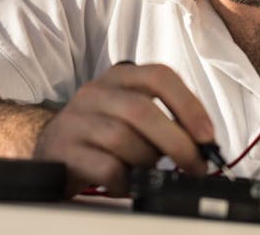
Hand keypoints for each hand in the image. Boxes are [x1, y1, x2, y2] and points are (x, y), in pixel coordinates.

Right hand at [33, 63, 212, 196]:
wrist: (51, 151)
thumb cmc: (101, 135)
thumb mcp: (130, 115)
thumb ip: (163, 120)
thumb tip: (203, 144)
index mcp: (119, 77)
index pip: (160, 76)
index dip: (189, 105)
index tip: (207, 135)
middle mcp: (95, 92)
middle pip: (143, 110)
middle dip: (177, 142)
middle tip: (195, 165)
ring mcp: (76, 119)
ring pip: (123, 139)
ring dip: (148, 162)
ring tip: (151, 173)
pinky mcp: (63, 150)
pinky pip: (106, 167)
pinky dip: (126, 181)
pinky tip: (127, 184)